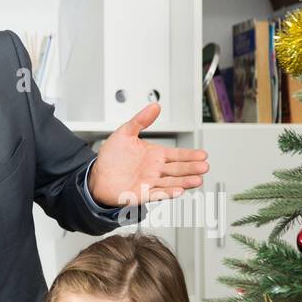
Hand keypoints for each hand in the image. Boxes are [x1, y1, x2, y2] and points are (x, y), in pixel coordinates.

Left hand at [88, 103, 208, 205]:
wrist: (96, 176)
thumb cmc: (110, 158)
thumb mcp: (125, 133)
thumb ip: (140, 120)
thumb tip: (154, 107)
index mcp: (154, 155)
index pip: (177, 154)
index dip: (190, 155)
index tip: (203, 154)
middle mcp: (155, 170)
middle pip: (178, 169)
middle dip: (192, 168)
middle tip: (204, 166)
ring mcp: (149, 182)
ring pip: (171, 182)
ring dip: (185, 181)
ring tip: (198, 180)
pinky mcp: (141, 194)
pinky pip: (156, 194)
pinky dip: (167, 193)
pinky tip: (179, 191)